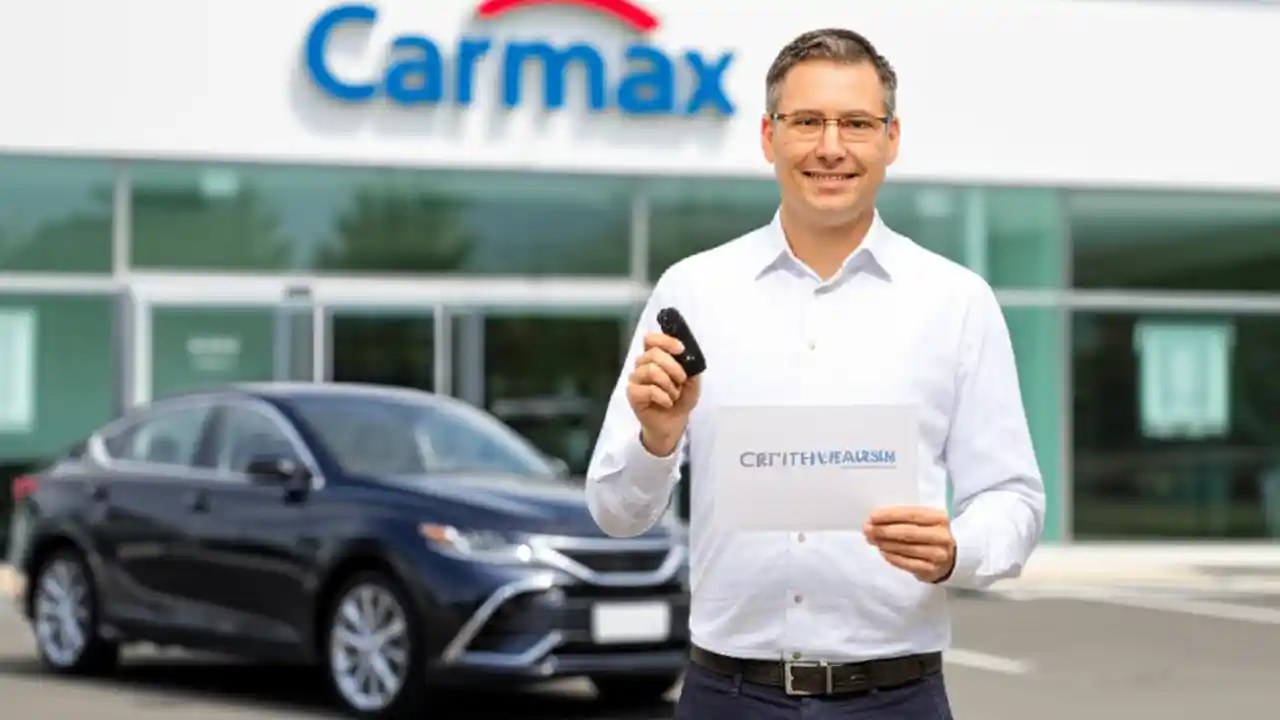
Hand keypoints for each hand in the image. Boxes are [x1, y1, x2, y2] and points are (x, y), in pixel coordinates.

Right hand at [626, 332, 701, 455]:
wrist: (674, 422)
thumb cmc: (681, 399)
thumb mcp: (693, 381)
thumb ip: (690, 366)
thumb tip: (687, 355)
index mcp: (655, 357)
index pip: (650, 339)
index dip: (664, 341)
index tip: (680, 349)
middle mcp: (642, 364)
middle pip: (653, 353)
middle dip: (673, 367)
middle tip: (682, 380)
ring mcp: (635, 379)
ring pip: (651, 370)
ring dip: (669, 385)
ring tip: (674, 395)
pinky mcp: (633, 394)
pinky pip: (649, 389)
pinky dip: (663, 397)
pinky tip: (667, 403)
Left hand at [863, 507, 956, 583]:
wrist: (950, 558)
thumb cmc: (929, 534)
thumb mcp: (924, 521)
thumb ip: (904, 518)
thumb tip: (874, 520)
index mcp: (939, 518)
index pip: (912, 514)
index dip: (890, 515)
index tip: (872, 516)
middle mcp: (941, 536)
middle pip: (908, 532)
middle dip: (884, 530)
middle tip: (867, 529)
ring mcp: (938, 554)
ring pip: (906, 548)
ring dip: (885, 543)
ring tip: (872, 539)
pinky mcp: (932, 570)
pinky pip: (908, 563)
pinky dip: (893, 557)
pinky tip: (883, 551)